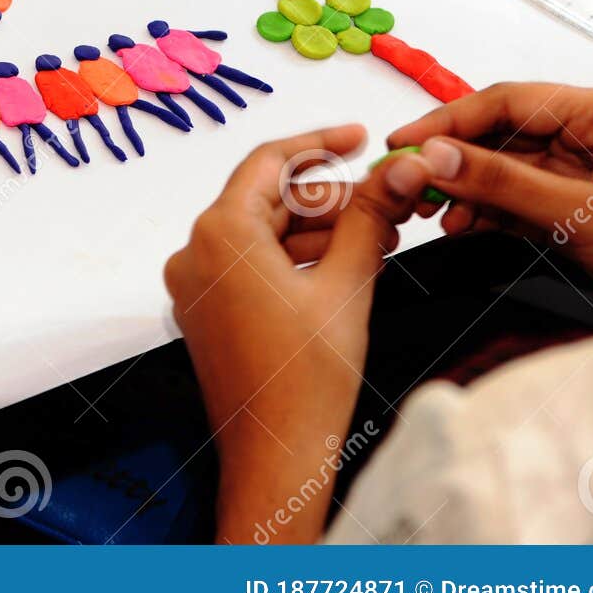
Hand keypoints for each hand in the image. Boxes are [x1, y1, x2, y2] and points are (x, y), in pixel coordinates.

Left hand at [164, 125, 412, 542]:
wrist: (276, 454)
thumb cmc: (304, 381)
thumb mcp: (347, 285)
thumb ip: (369, 217)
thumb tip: (397, 168)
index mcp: (219, 234)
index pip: (270, 161)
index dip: (320, 143)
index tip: (359, 138)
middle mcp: (194, 253)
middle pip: (268, 199)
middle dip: (330, 200)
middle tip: (387, 206)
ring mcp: (194, 284)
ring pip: (263, 233)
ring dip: (318, 233)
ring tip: (379, 242)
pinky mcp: (204, 310)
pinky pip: (249, 264)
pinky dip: (294, 260)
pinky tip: (344, 268)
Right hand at [379, 83, 592, 325]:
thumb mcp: (580, 213)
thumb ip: (503, 183)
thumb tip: (438, 157)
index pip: (508, 101)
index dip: (450, 120)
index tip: (406, 140)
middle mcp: (590, 136)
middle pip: (499, 133)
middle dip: (453, 159)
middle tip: (409, 176)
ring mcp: (578, 172)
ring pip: (501, 168)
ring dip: (464, 189)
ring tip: (433, 208)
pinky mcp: (570, 206)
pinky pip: (512, 198)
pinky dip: (482, 212)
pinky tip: (459, 223)